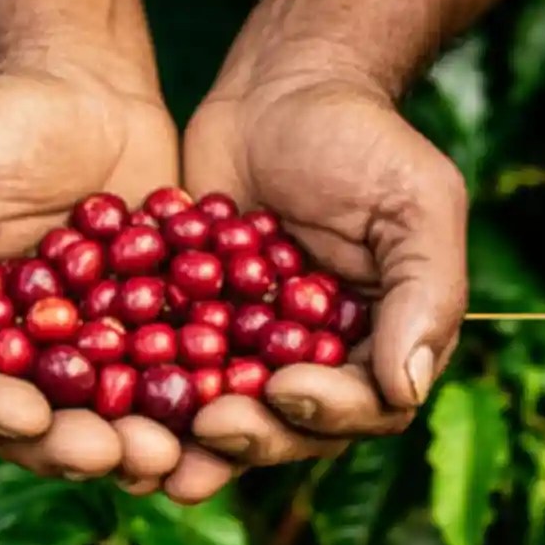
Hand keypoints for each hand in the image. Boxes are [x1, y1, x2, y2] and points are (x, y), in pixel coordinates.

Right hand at [0, 59, 181, 488]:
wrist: (92, 98)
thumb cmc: (3, 128)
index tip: (28, 418)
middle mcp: (39, 358)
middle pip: (56, 420)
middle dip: (86, 444)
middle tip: (124, 456)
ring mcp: (106, 351)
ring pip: (125, 412)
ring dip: (151, 439)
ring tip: (178, 455)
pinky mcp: (169, 333)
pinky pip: (188, 371)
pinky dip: (207, 396)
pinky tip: (234, 410)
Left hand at [173, 63, 466, 503]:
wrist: (281, 90)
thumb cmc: (364, 139)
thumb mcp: (416, 202)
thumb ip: (427, 291)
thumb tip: (407, 386)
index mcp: (390, 338)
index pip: (375, 403)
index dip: (333, 410)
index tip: (286, 389)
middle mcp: (331, 358)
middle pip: (302, 428)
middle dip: (259, 435)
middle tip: (213, 423)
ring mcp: (264, 350)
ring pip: (238, 418)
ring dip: (200, 443)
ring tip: (156, 453)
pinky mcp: (204, 330)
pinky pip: (180, 379)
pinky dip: (153, 402)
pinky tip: (117, 411)